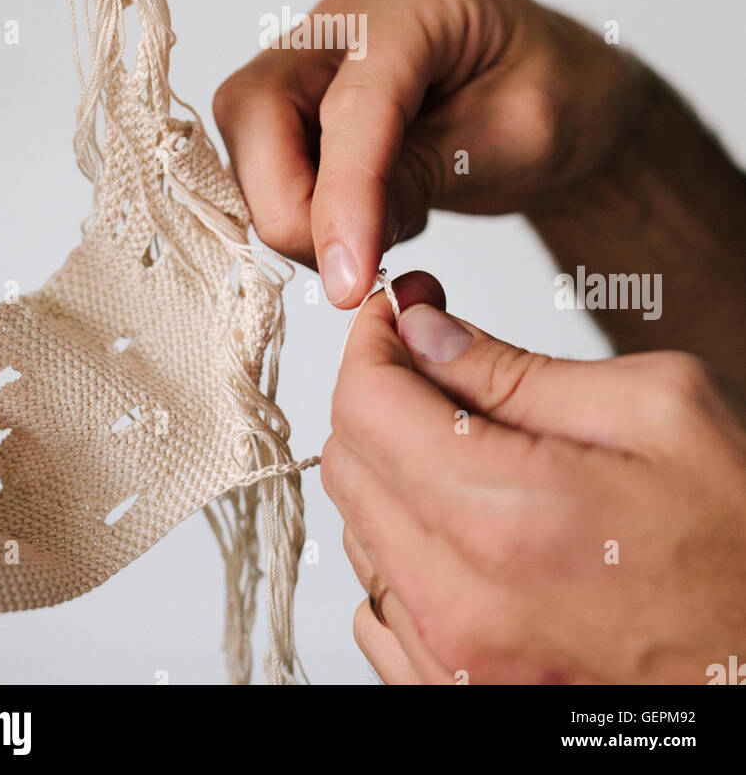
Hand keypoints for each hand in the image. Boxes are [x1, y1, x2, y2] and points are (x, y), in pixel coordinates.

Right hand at [214, 0, 642, 306]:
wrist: (563, 95)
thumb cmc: (558, 98)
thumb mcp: (520, 140)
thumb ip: (428, 175)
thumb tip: (343, 237)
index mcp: (422, 3)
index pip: (353, 98)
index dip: (340, 192)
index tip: (346, 278)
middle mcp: (351, 15)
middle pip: (259, 102)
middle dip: (287, 200)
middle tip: (350, 268)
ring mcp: (315, 52)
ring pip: (248, 132)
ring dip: (288, 207)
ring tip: (372, 241)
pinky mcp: (298, 94)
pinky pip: (259, 154)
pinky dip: (294, 204)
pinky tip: (360, 220)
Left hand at [321, 271, 745, 684]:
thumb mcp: (658, 408)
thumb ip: (515, 371)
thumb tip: (423, 333)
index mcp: (509, 518)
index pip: (365, 405)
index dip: (374, 340)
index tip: (404, 310)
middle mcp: (467, 607)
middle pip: (350, 467)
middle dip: (379, 393)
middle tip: (435, 359)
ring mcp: (461, 667)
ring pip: (362, 535)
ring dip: (394, 471)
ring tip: (468, 444)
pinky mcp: (464, 699)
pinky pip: (382, 609)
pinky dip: (405, 550)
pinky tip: (468, 525)